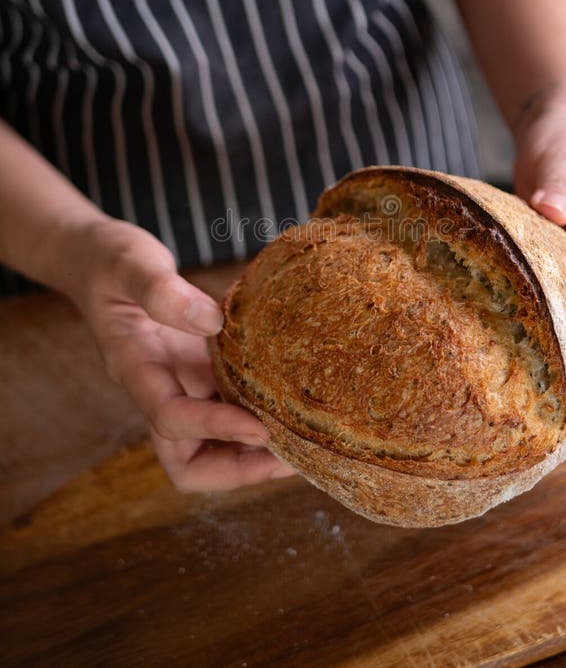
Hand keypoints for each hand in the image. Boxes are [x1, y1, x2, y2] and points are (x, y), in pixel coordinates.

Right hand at [60, 218, 293, 491]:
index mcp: (135, 369)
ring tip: (304, 440)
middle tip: (291, 458)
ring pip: (214, 445)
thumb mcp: (131, 263)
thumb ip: (161, 290)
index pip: (171, 419)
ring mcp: (183, 384)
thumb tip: (212, 320)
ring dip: (255, 452)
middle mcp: (161, 388)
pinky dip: (260, 410)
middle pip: (189, 462)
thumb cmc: (111, 261)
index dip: (215, 429)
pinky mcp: (201, 371)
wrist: (98, 259)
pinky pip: (232, 405)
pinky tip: (295, 398)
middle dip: (237, 469)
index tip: (261, 429)